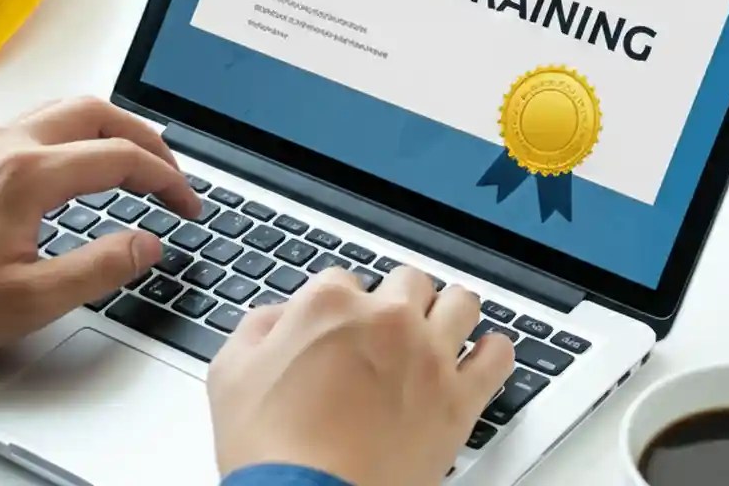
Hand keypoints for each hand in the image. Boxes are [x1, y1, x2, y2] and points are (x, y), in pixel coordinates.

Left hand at [0, 96, 200, 359]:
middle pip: (97, 113)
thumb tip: (147, 244)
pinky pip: (37, 123)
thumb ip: (102, 268)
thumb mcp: (32, 300)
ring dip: (110, 129)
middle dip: (145, 139)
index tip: (186, 206)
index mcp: (27, 175)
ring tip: (136, 163)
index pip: (119, 158)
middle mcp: (7, 146)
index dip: (166, 180)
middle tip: (171, 172)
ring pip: (65, 110)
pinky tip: (82, 165)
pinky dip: (76, 134)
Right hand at [207, 266, 515, 485]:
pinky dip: (492, 352)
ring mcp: (429, 356)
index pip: (344, 279)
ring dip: (449, 313)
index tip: (342, 328)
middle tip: (388, 331)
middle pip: (408, 281)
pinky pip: (499, 355)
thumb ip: (258, 329)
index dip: (341, 305)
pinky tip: (479, 358)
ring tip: (439, 332)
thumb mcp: (230, 374)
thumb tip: (280, 317)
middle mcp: (386, 319)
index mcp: (329, 305)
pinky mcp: (460, 398)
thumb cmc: (271, 450)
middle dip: (397, 301)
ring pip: (462, 302)